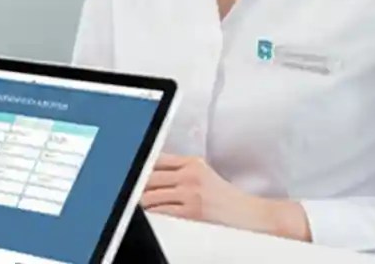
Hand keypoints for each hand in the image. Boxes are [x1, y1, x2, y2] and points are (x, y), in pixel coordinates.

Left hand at [141, 154, 310, 240]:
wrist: (250, 215)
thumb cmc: (225, 199)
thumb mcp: (203, 175)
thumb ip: (178, 171)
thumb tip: (148, 173)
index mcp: (192, 163)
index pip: (155, 159)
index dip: (138, 166)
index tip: (125, 171)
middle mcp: (190, 175)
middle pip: (148, 176)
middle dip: (134, 185)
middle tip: (124, 191)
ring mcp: (190, 193)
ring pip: (150, 196)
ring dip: (140, 202)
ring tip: (136, 205)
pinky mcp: (191, 212)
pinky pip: (160, 212)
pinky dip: (151, 215)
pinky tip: (149, 215)